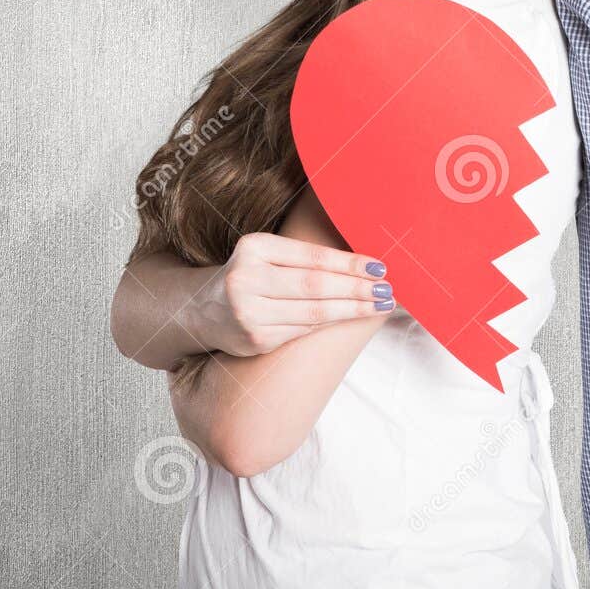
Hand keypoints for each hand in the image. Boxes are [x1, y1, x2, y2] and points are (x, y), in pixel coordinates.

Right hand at [188, 231, 393, 356]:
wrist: (202, 310)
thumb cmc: (251, 275)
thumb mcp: (267, 254)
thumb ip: (304, 257)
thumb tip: (364, 263)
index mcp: (253, 248)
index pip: (311, 257)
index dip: (349, 264)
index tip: (380, 267)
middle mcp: (246, 279)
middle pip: (316, 286)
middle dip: (357, 288)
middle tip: (387, 290)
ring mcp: (248, 313)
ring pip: (314, 313)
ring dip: (352, 310)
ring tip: (380, 305)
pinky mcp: (255, 340)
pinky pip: (303, 330)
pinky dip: (331, 324)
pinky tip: (351, 317)